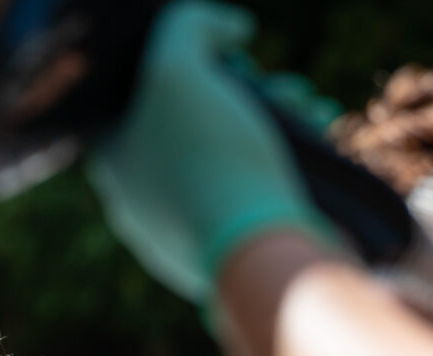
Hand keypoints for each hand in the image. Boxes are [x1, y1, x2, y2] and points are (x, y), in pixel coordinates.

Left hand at [86, 0, 339, 303]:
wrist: (260, 249)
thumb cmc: (208, 157)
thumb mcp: (178, 64)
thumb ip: (190, 25)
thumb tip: (229, 28)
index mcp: (113, 166)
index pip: (141, 98)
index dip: (187, 66)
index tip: (226, 63)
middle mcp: (142, 205)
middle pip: (197, 122)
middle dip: (247, 91)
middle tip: (277, 86)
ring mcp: (187, 235)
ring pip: (233, 154)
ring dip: (278, 117)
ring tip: (309, 108)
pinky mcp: (235, 253)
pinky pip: (256, 192)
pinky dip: (289, 161)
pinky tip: (318, 138)